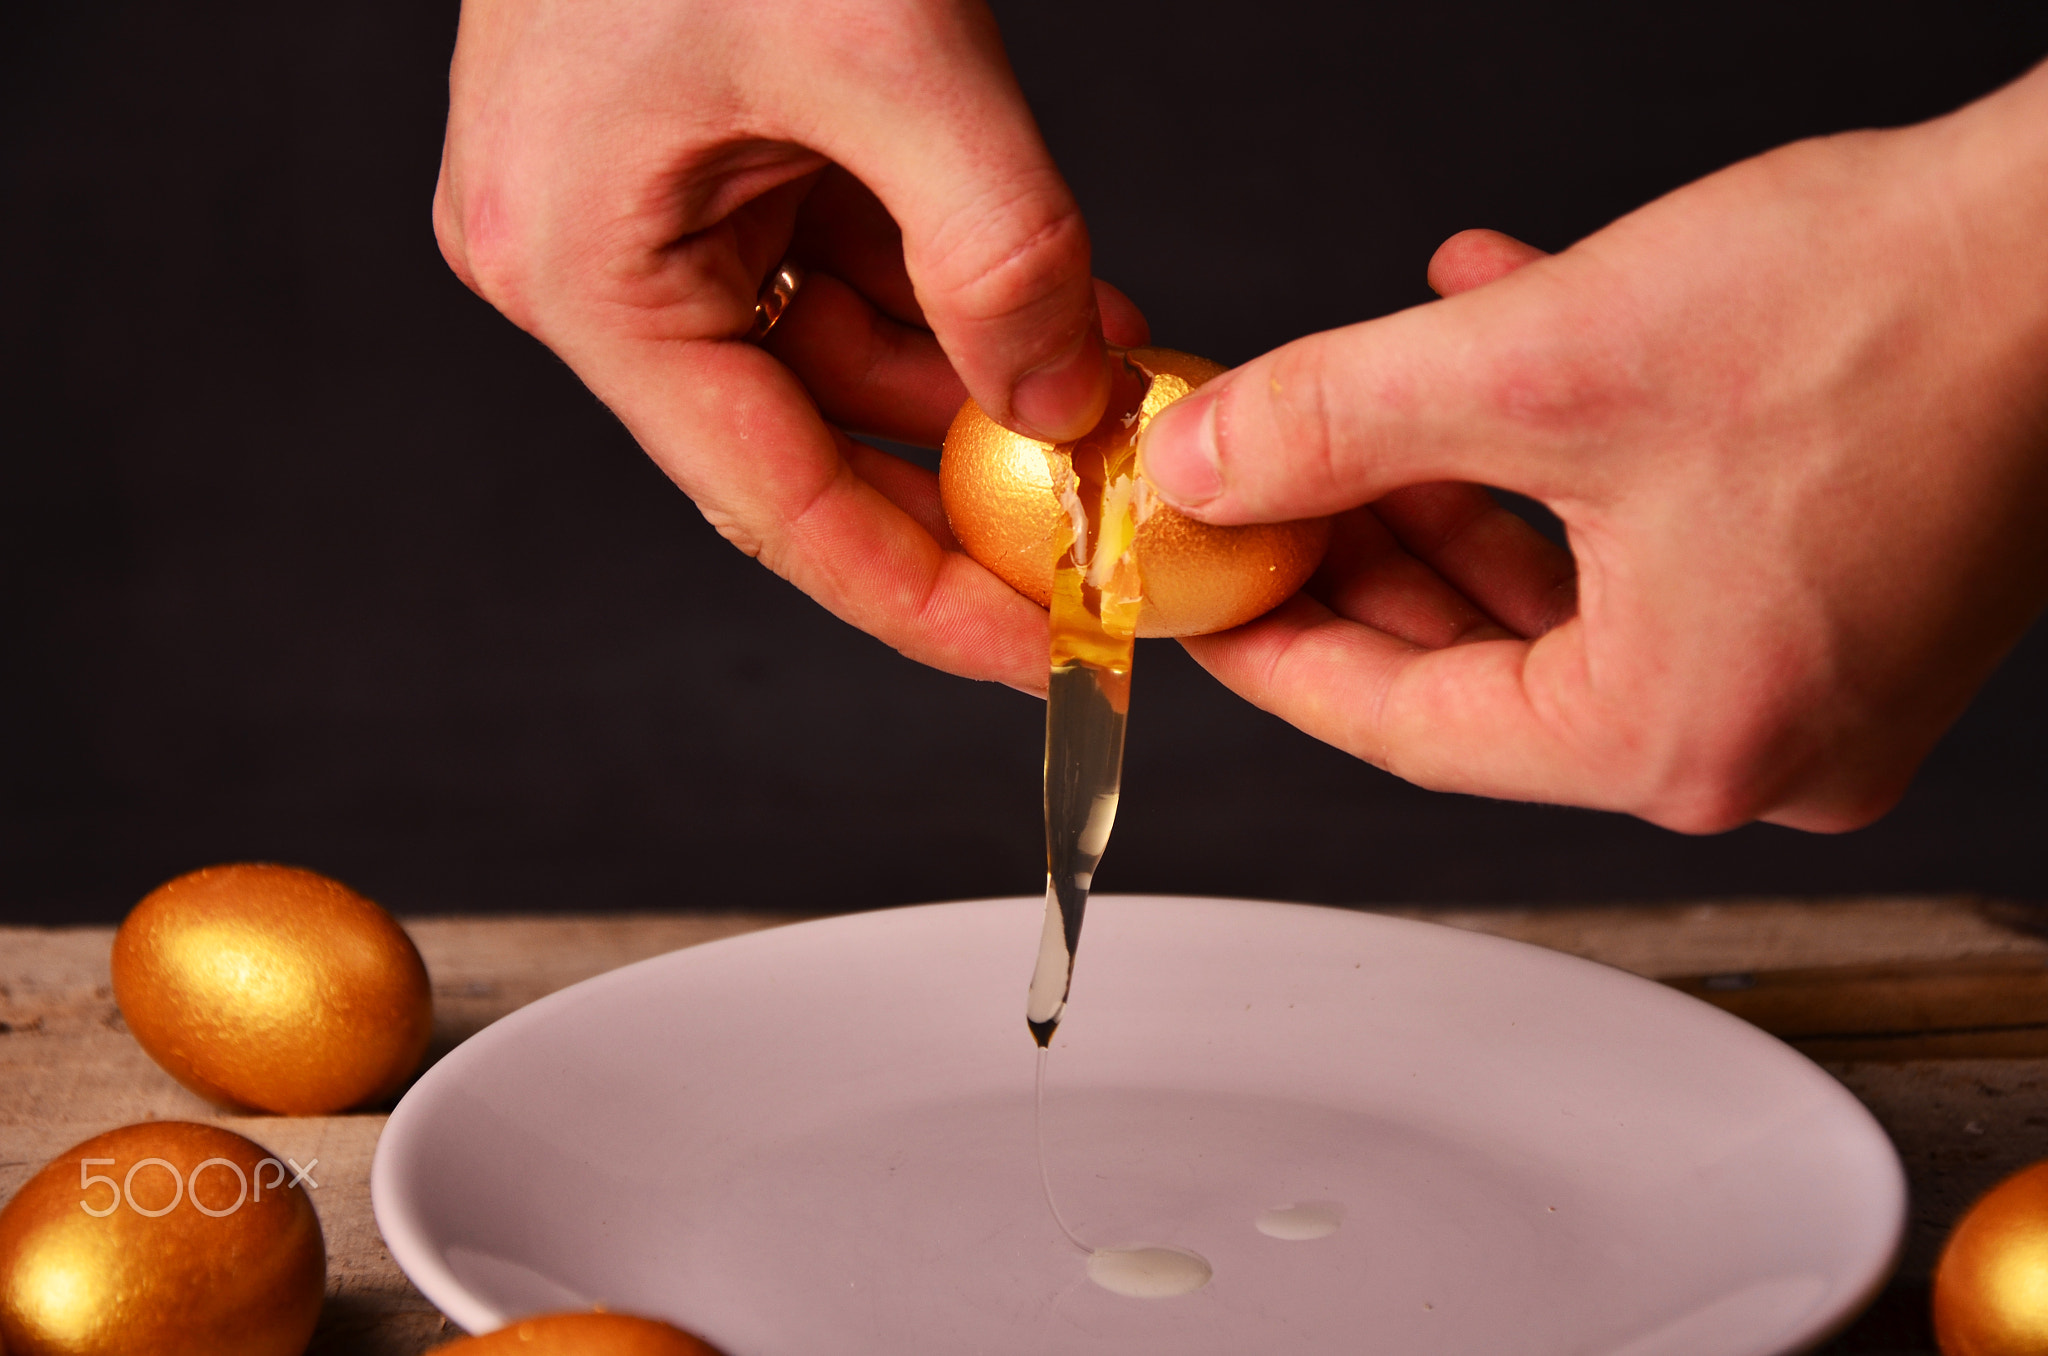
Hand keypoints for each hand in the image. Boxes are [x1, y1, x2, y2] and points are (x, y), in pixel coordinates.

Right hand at [433, 0, 1145, 688]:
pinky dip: (952, 298)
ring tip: (1114, 420)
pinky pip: (841, 268)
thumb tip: (1076, 407)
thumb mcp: (890, 56)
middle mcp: (593, 260)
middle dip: (965, 487)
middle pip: (804, 440)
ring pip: (837, 356)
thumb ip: (998, 251)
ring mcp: (642, 206)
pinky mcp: (700, 151)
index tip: (1040, 655)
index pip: (771, 503)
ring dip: (976, 390)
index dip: (915, 596)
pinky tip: (1065, 320)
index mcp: (584, 271)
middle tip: (1104, 548)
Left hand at [1138, 62, 2047, 833]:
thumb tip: (1211, 463)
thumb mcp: (1543, 367)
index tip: (1207, 601)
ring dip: (1455, 501)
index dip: (1280, 651)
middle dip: (1364, 562)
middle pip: (1482, 674)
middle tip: (1271, 493)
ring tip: (1367, 414)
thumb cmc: (1890, 311)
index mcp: (1683, 741)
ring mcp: (1819, 686)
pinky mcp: (1853, 606)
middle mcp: (1762, 748)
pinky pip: (1655, 563)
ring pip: (1566, 609)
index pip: (1407, 727)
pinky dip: (1561, 473)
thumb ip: (1339, 421)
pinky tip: (1492, 362)